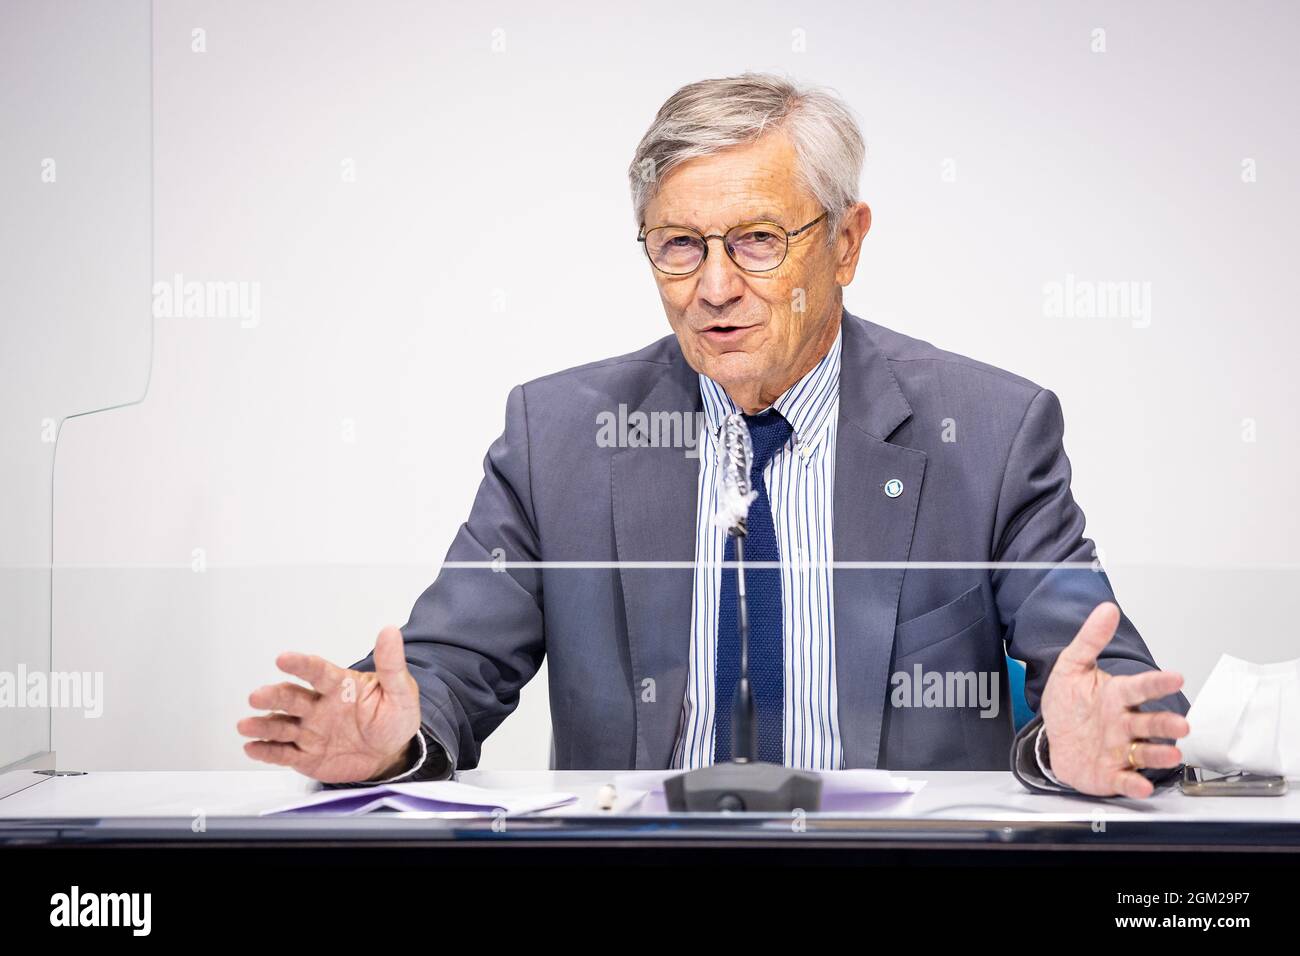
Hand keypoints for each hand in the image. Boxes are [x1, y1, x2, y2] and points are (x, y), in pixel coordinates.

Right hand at [237, 626, 421, 782]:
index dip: (300, 664)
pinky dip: (267, 751)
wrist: (391, 754)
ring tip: (246, 725)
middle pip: (291, 698)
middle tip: (257, 696)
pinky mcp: (306, 755)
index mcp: (339, 686)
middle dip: (273, 696)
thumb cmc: (393, 718)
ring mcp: (310, 731)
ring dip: (263, 725)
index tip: (283, 658)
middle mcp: (319, 706)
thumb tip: (390, 631)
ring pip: (281, 725)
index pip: (317, 671)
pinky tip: (252, 747)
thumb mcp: (400, 692)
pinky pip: (284, 753)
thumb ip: (391, 665)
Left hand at [1039, 602, 1190, 797]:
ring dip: (1158, 754)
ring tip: (1173, 753)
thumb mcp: (1071, 666)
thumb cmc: (1070, 703)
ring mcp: (1120, 749)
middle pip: (1149, 723)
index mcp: (1117, 696)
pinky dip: (1134, 784)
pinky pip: (1125, 779)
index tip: (1176, 677)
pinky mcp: (1111, 773)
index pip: (1140, 687)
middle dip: (1166, 724)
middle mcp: (1124, 723)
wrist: (1054, 737)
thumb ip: (1090, 639)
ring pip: (1144, 752)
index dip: (1157, 683)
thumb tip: (1106, 609)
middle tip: (1182, 725)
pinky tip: (1142, 785)